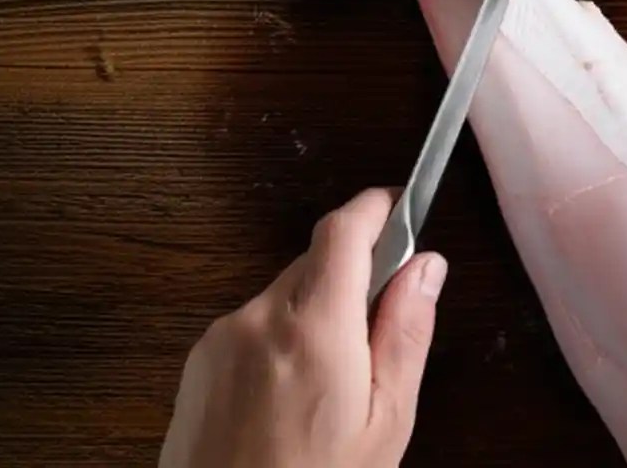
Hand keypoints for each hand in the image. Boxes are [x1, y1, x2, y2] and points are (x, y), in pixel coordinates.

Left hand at [158, 188, 446, 467]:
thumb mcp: (385, 422)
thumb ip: (406, 334)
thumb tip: (427, 268)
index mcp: (314, 329)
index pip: (344, 229)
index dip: (375, 205)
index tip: (397, 203)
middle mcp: (259, 319)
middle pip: (316, 260)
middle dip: (353, 275)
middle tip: (381, 328)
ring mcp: (222, 338)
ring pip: (285, 293)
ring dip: (317, 312)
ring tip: (334, 386)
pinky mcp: (199, 361)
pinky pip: (254, 324)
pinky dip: (283, 338)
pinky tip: (294, 396)